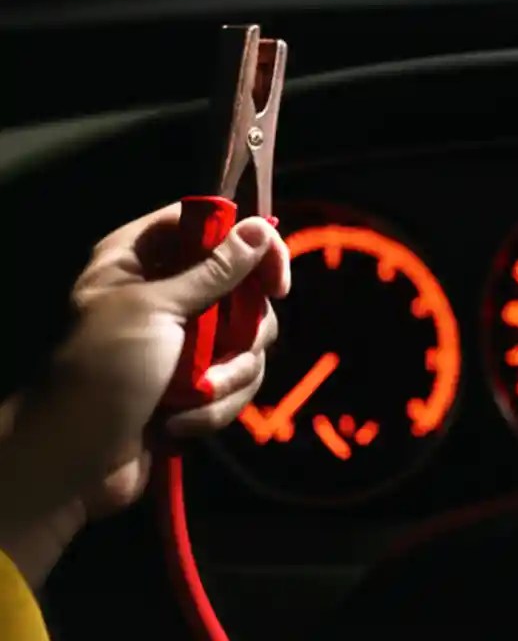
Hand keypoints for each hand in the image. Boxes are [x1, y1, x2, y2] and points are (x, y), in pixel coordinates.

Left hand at [0, 203, 289, 585]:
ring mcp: (182, 342)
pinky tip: (180, 424)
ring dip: (230, 377)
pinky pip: (237, 382)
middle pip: (242, 287)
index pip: (210, 225)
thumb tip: (258, 229)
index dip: (250, 246)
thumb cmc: (99, 373)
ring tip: (194, 399)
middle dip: (244, 330)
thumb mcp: (155, 312)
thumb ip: (213, 271)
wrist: (70, 464)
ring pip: (247, 341)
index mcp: (138, 259)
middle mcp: (163, 293)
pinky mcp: (194, 386)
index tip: (276, 282)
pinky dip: (218, 407)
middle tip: (232, 352)